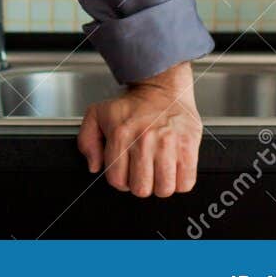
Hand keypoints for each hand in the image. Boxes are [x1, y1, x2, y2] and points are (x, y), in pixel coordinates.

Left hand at [77, 61, 201, 197]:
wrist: (161, 87)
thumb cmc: (133, 104)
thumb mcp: (97, 114)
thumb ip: (86, 140)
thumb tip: (94, 165)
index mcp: (121, 135)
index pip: (118, 180)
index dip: (121, 180)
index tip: (126, 172)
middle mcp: (144, 141)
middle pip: (141, 189)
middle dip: (140, 184)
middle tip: (143, 171)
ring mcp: (168, 145)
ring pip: (164, 189)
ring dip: (161, 185)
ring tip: (158, 171)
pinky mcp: (188, 146)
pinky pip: (186, 183)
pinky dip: (180, 182)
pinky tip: (173, 169)